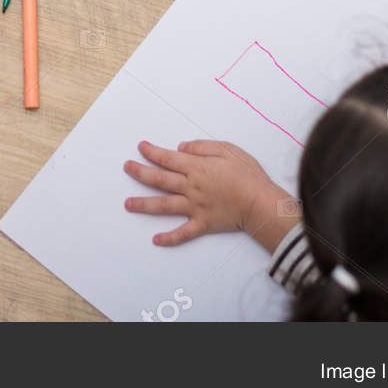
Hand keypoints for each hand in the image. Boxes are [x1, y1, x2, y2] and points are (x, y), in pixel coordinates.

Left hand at [122, 139, 282, 245]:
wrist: (260, 202)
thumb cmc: (248, 174)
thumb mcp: (228, 149)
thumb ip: (202, 147)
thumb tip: (181, 147)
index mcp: (196, 167)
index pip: (168, 158)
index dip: (152, 152)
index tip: (141, 147)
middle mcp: (191, 187)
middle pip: (159, 179)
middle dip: (140, 173)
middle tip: (126, 168)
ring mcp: (195, 207)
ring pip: (164, 206)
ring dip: (143, 204)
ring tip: (127, 204)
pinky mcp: (203, 224)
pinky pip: (183, 233)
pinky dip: (169, 238)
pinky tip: (156, 240)